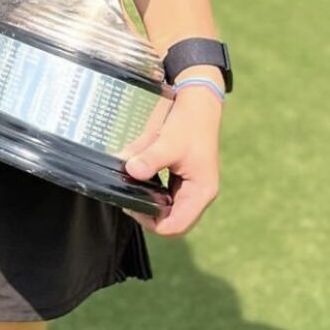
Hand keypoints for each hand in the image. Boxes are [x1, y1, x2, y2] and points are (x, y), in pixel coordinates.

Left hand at [124, 84, 221, 236]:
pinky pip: (168, 196)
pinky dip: (153, 193)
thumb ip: (150, 158)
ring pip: (170, 210)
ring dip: (151, 204)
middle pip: (173, 222)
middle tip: (128, 198)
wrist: (199, 102)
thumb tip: (130, 171)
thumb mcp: (168, 141)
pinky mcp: (185, 179)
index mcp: (201, 192)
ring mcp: (193, 188)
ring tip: (131, 189)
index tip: (132, 205)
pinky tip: (140, 180)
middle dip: (149, 215)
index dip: (152, 222)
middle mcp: (199, 194)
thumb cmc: (189, 122)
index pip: (176, 226)